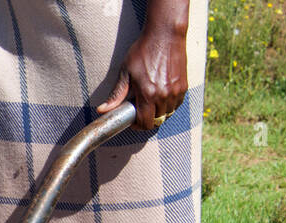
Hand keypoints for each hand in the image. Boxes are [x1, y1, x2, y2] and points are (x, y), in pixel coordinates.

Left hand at [96, 6, 188, 130]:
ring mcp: (176, 91)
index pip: (145, 123)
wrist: (165, 34)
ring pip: (168, 115)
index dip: (137, 126)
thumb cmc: (143, 51)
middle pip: (157, 121)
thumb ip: (116, 94)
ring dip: (158, 113)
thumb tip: (102, 110)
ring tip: (149, 102)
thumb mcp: (125, 72)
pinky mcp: (184, 85)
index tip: (132, 120)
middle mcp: (164, 96)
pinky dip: (168, 106)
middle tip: (139, 110)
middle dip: (146, 120)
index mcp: (148, 94)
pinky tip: (160, 97)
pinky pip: (176, 105)